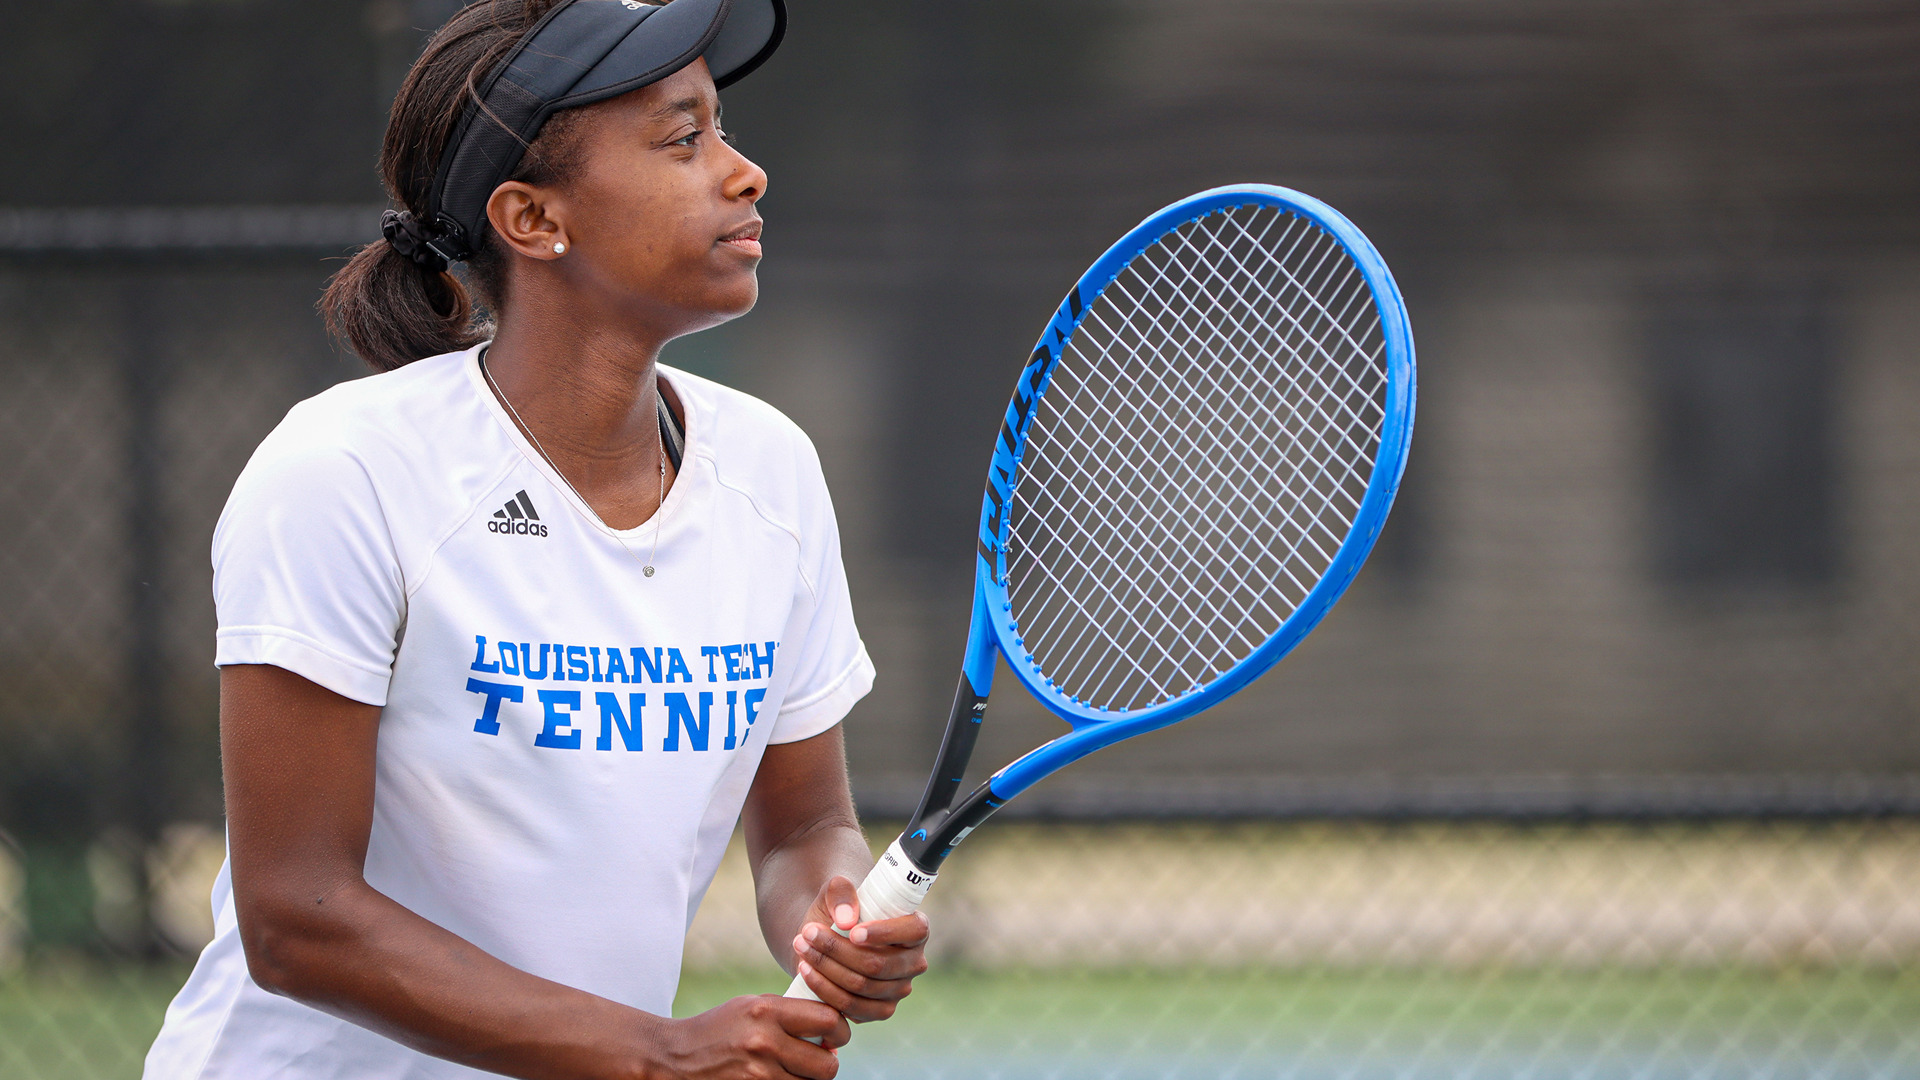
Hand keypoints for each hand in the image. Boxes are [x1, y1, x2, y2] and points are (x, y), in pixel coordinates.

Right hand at [653, 995, 848, 1079]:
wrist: (675, 1057)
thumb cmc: (719, 1028)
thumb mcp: (751, 1006)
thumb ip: (790, 1013)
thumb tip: (832, 1035)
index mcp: (766, 1010)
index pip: (828, 1020)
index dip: (840, 1030)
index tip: (835, 1035)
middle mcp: (764, 1042)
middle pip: (827, 1064)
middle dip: (828, 1063)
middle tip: (820, 1057)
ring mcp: (758, 1074)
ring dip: (808, 1079)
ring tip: (794, 1067)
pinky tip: (779, 1076)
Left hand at [789, 876, 930, 1022]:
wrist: (826, 938)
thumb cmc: (840, 910)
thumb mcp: (836, 891)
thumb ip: (840, 891)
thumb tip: (845, 919)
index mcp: (916, 930)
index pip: (914, 931)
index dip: (886, 933)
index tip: (853, 932)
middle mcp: (914, 963)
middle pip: (878, 964)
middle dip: (838, 950)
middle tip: (807, 932)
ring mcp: (898, 991)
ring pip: (861, 986)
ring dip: (825, 967)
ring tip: (801, 946)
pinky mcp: (878, 1011)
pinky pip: (850, 1006)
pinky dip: (824, 989)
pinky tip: (805, 969)